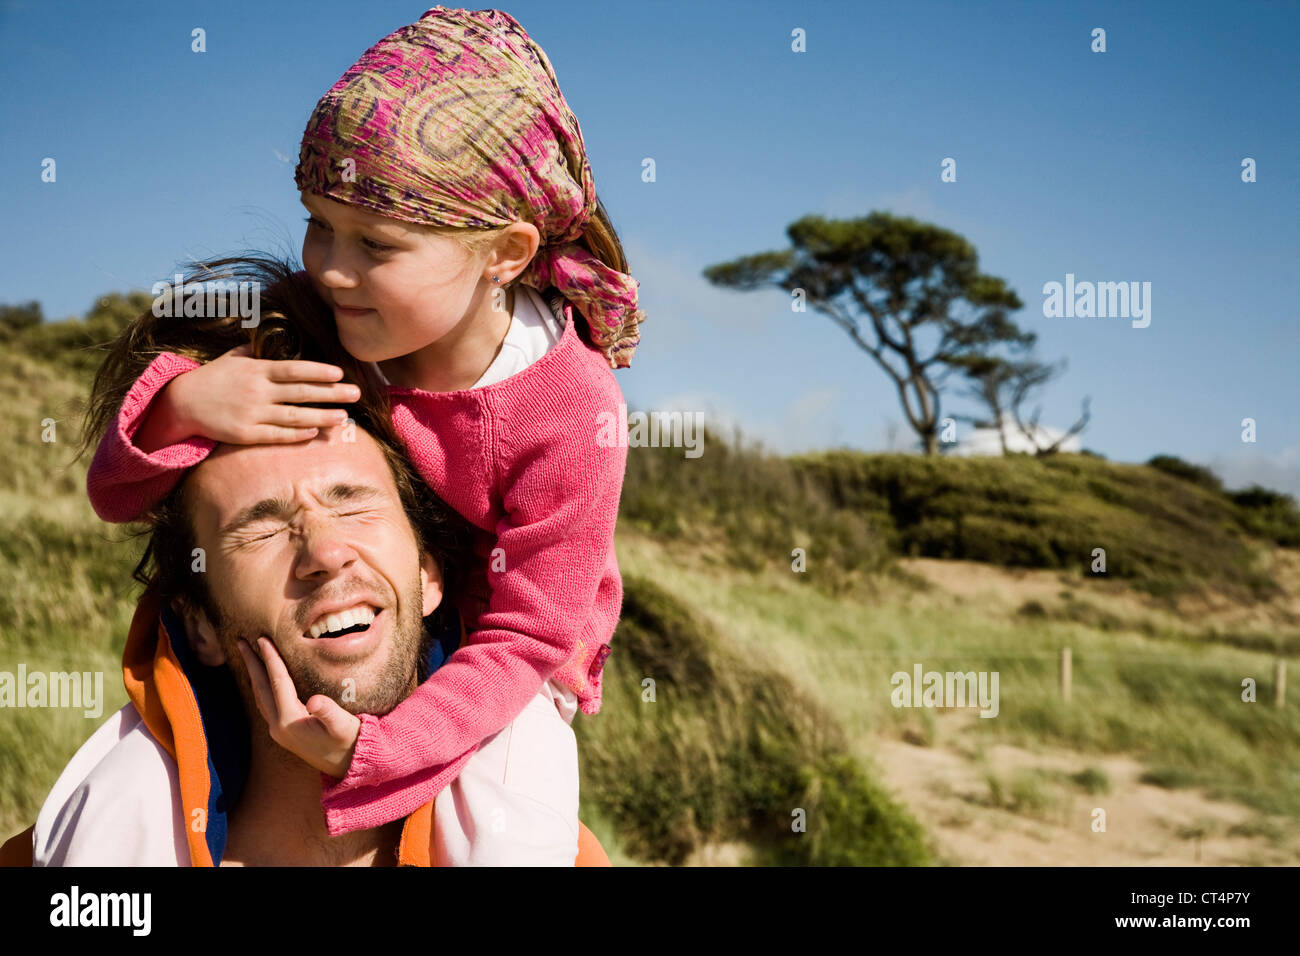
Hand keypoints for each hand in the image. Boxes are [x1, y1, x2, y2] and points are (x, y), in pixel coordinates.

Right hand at [169, 343, 362, 444]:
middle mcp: (257, 392)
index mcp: (257, 370)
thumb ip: (258, 349)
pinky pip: (276, 435)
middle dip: (332, 394)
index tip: (340, 373)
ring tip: (344, 417)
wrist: (182, 402)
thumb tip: (279, 335)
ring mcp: (252, 414)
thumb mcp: (234, 356)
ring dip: (321, 417)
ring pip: (294, 416)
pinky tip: (315, 432)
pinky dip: (297, 434)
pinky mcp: (245, 434)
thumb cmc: (214, 377)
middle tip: (357, 393)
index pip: (294, 370)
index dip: (319, 371)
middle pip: (301, 393)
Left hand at [237, 636, 360, 778]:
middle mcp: (278, 726)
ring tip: (249, 655)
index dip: (270, 659)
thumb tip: (314, 700)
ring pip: (260, 696)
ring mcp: (278, 730)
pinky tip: (263, 679)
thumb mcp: (343, 725)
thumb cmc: (350, 742)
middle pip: (260, 688)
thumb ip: (329, 712)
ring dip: (254, 674)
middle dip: (251, 663)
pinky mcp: (284, 732)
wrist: (349, 766)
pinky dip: (262, 686)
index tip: (261, 639)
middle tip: (240, 641)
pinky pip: (266, 703)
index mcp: (290, 720)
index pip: (277, 682)